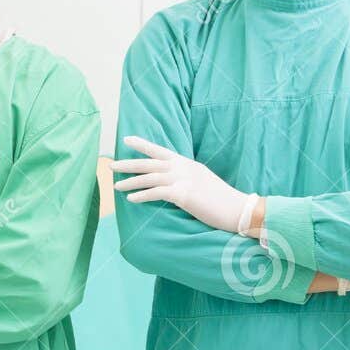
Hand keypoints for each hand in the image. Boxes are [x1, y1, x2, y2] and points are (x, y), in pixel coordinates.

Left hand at [111, 136, 254, 234]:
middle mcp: (183, 168)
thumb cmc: (221, 199)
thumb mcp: (202, 181)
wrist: (239, 209)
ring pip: (150, 178)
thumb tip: (172, 181)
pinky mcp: (184, 195)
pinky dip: (142, 195)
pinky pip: (157, 193)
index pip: (160, 150)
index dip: (143, 145)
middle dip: (128, 164)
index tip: (126, 139)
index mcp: (187, 164)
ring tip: (116, 186)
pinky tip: (131, 198)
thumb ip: (186, 177)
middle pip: (149, 163)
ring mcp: (183, 180)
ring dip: (130, 182)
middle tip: (111, 165)